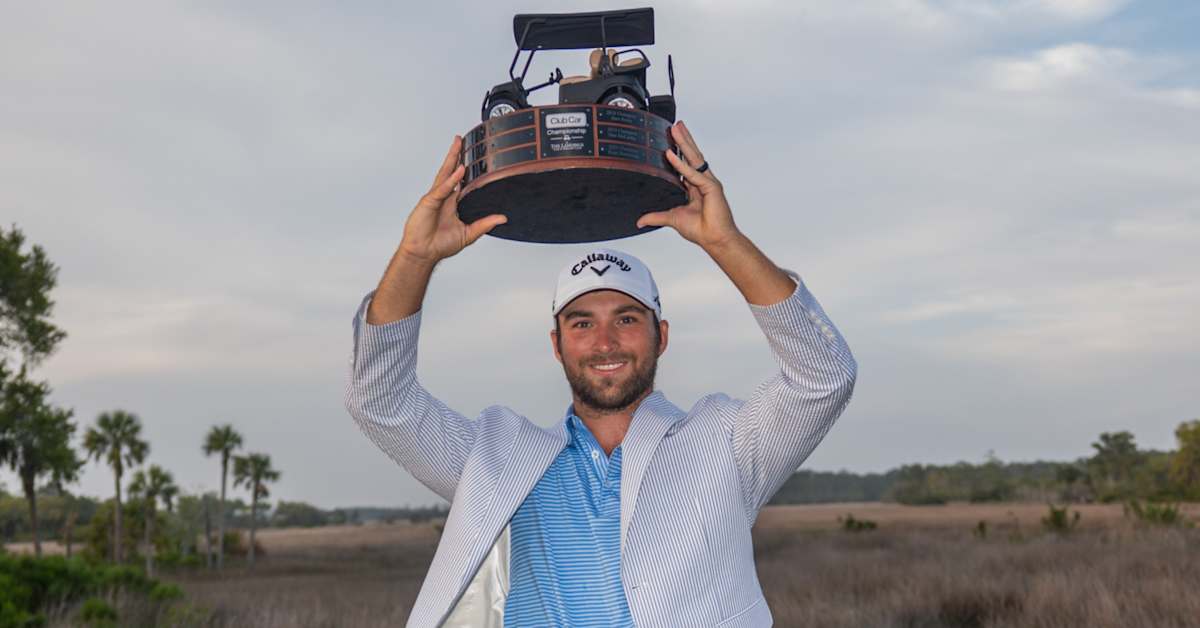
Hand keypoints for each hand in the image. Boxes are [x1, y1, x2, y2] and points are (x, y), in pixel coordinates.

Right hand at [398, 136, 506, 263]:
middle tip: (461, 139)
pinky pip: (442, 189)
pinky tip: (459, 171)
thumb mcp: (469, 233)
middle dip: (456, 155)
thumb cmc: (440, 244)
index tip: (474, 155)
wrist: (424, 253)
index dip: (465, 167)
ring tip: (458, 145)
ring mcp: (435, 197)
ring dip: (451, 158)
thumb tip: (503, 218)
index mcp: (452, 202)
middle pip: (450, 171)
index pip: (460, 180)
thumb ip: (485, 224)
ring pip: (444, 174)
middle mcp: (444, 197)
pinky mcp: (429, 202)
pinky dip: (451, 180)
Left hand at [636, 121, 740, 250]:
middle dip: (683, 139)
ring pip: (694, 158)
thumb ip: (656, 217)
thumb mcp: (672, 218)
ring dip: (684, 143)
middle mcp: (702, 181)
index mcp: (695, 187)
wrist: (714, 239)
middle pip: (691, 155)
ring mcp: (708, 182)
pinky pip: (693, 173)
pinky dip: (681, 164)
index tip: (671, 139)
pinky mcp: (711, 187)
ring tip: (676, 129)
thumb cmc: (700, 229)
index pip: (686, 164)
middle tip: (675, 125)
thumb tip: (640, 221)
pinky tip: (670, 154)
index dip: (678, 151)